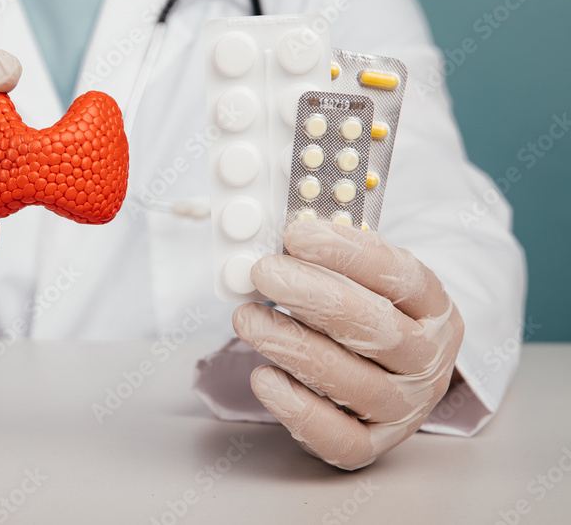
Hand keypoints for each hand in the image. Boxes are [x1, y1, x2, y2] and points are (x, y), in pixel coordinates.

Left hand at [232, 219, 463, 469]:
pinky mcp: (371, 446)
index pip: (400, 276)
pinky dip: (297, 409)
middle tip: (264, 273)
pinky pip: (337, 437)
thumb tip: (277, 235)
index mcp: (434, 309)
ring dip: (292, 346)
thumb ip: (328, 259)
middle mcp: (428, 361)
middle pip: (376, 329)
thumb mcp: (362, 281)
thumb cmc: (364, 317)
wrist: (386, 380)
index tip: (296, 235)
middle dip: (314, 297)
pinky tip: (263, 377)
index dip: (347, 253)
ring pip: (351, 381)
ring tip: (247, 319)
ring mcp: (404, 408)